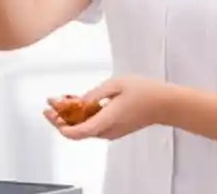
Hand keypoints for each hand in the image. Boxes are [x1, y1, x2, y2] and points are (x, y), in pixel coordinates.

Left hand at [42, 77, 166, 140]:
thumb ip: (95, 94)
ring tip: (64, 100)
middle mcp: (108, 130)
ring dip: (73, 116)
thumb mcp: (116, 84)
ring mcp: (112, 131)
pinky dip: (84, 116)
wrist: (165, 104)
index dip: (59, 125)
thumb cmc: (145, 93)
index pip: (77, 132)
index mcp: (107, 120)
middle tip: (51, 104)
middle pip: (78, 130)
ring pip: (85, 127)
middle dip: (61, 117)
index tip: (50, 113)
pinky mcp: (116, 128)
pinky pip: (95, 125)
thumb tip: (79, 101)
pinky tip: (80, 103)